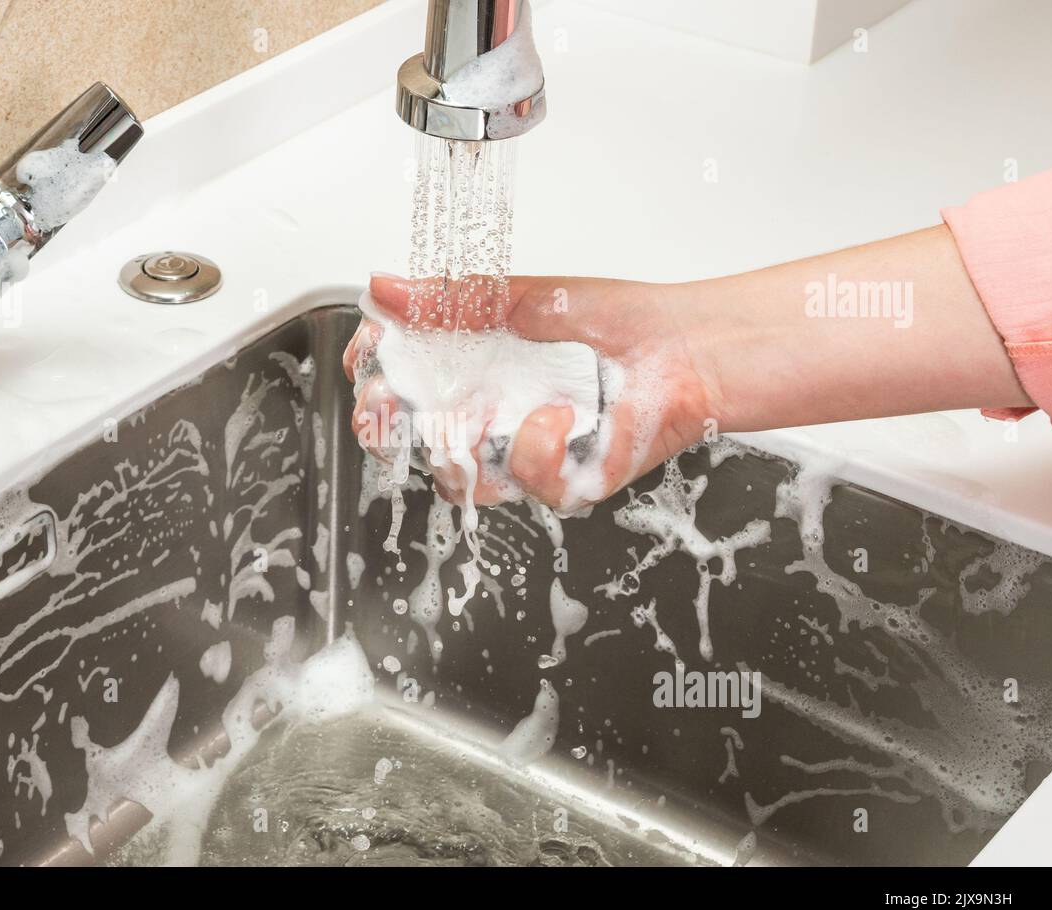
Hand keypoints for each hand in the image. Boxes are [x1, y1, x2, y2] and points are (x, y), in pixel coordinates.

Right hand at [342, 273, 720, 509]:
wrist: (685, 347)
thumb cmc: (617, 320)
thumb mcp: (519, 298)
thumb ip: (449, 299)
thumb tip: (383, 286)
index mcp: (476, 370)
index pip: (405, 383)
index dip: (376, 376)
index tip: (365, 357)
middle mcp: (492, 415)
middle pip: (413, 440)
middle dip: (384, 426)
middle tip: (383, 405)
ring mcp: (522, 451)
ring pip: (457, 476)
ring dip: (454, 445)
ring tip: (477, 411)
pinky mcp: (560, 479)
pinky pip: (524, 481)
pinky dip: (537, 446)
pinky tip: (560, 413)